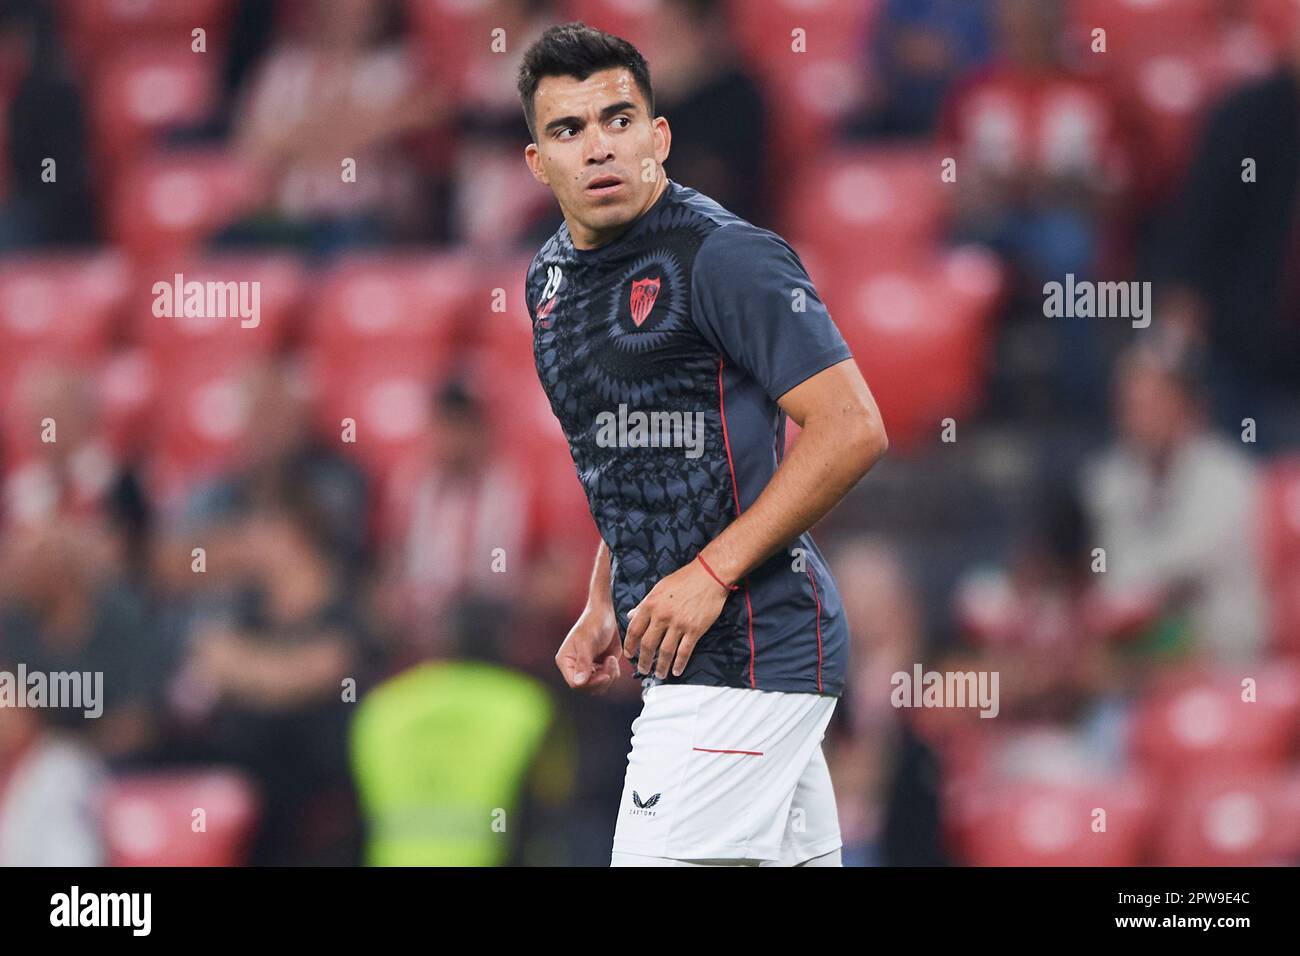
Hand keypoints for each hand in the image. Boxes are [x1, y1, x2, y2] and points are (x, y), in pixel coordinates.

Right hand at [555, 604, 622, 693]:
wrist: (606, 615)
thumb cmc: (593, 624)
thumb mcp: (587, 642)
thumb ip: (583, 662)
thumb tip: (578, 683)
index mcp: (566, 661)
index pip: (575, 684)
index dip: (591, 683)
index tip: (605, 675)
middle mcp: (575, 667)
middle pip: (588, 688)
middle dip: (602, 679)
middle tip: (610, 662)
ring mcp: (588, 669)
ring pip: (599, 686)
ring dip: (609, 675)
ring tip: (611, 659)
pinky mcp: (600, 668)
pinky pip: (608, 680)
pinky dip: (614, 672)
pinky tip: (612, 658)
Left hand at [624, 559, 731, 678]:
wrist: (709, 575)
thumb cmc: (684, 579)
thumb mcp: (659, 587)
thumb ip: (644, 604)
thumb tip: (630, 616)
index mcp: (651, 604)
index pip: (634, 630)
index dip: (630, 645)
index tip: (629, 654)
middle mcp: (662, 616)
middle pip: (648, 644)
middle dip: (643, 660)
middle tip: (642, 669)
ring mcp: (679, 624)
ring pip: (665, 651)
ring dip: (660, 666)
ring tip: (659, 674)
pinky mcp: (694, 629)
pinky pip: (685, 651)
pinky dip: (680, 663)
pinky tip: (676, 671)